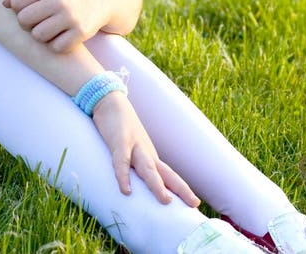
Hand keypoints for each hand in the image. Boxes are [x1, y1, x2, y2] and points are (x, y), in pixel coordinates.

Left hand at [2, 0, 105, 51]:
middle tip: (39, 21)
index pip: (16, 3)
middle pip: (24, 21)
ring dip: (42, 36)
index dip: (19, 9)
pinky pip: (56, 47)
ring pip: (38, 36)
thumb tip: (5, 4)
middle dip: (28, 24)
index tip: (30, 8)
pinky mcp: (81, 32)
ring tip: (51, 28)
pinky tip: (64, 35)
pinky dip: (58, 44)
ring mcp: (71, 16)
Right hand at [90, 91, 200, 207]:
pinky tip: (126, 190)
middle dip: (180, 189)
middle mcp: (146, 152)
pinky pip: (121, 161)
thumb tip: (138, 188)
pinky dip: (123, 176)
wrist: (111, 102)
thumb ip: (135, 167)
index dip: (182, 189)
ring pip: (147, 168)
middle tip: (194, 203)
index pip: (169, 175)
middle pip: (165, 173)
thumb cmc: (121, 129)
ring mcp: (134, 146)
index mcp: (150, 156)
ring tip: (166, 200)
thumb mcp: (130, 150)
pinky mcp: (118, 142)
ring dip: (157, 184)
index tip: (195, 203)